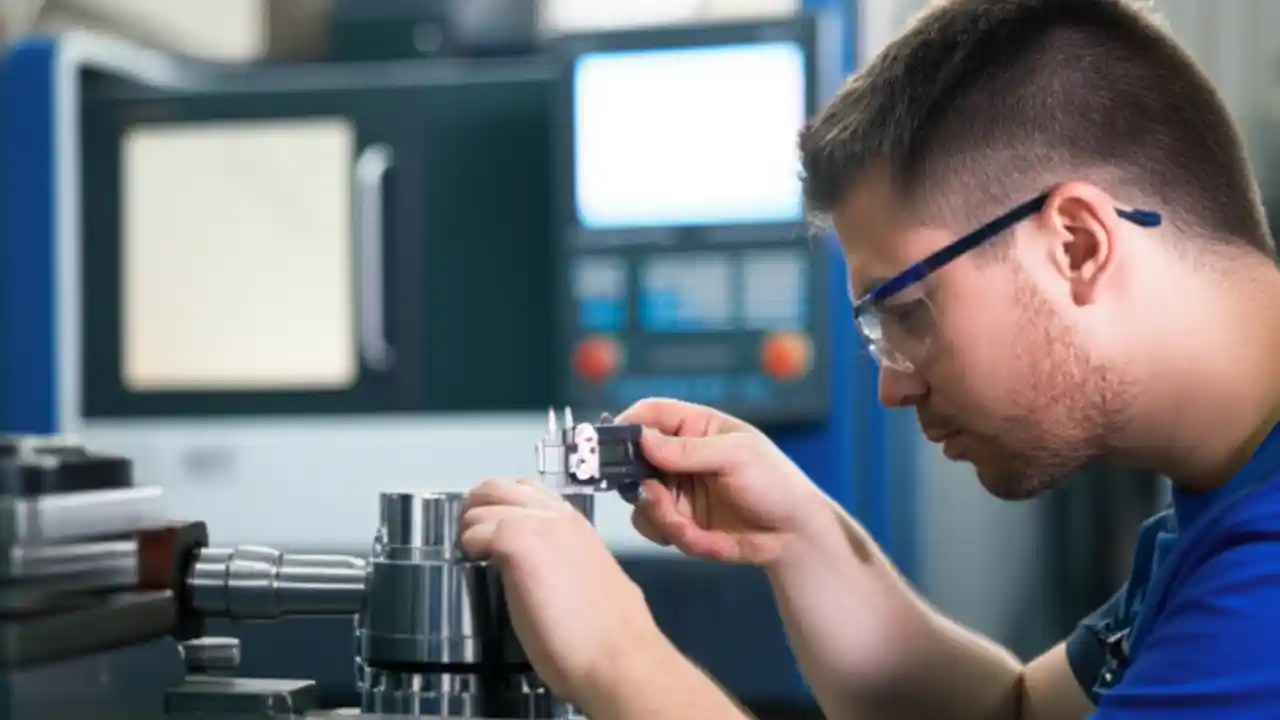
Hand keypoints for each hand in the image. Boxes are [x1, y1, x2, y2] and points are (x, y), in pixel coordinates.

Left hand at [459, 479, 672, 705]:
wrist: (615, 655)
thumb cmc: (606, 635)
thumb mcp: (584, 583)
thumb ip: (563, 565)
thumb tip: (547, 573)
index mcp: (575, 525)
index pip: (529, 493)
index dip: (504, 510)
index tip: (496, 537)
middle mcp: (557, 515)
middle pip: (499, 486)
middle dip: (477, 508)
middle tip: (473, 542)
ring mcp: (537, 523)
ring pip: (484, 502)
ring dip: (472, 530)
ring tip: (477, 559)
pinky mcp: (516, 540)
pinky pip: (477, 531)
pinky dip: (470, 546)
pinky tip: (479, 567)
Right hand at [617, 397, 834, 567]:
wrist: (795, 535)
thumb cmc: (775, 482)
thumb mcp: (736, 457)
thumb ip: (688, 451)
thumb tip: (643, 439)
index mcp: (695, 428)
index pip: (650, 415)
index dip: (627, 425)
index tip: (610, 443)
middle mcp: (678, 459)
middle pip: (632, 459)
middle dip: (633, 479)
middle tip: (649, 493)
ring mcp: (677, 492)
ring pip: (639, 500)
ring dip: (656, 514)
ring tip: (681, 521)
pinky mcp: (680, 524)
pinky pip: (658, 529)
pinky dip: (675, 536)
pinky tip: (704, 538)